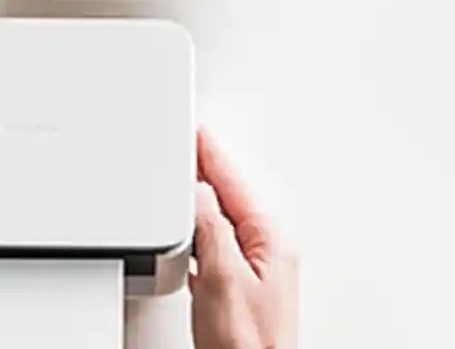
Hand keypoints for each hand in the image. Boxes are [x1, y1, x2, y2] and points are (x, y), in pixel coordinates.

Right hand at [190, 130, 297, 348]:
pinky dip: (200, 230)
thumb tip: (198, 194)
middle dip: (207, 168)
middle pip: (230, 195)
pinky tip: (191, 229)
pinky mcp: (241, 287)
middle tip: (186, 142)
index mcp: (271, 239)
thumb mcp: (222, 278)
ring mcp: (256, 269)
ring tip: (184, 175)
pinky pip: (217, 244)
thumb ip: (210, 230)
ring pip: (222, 219)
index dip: (211, 154)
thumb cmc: (247, 346)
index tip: (196, 129)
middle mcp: (268, 250)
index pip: (234, 182)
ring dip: (201, 199)